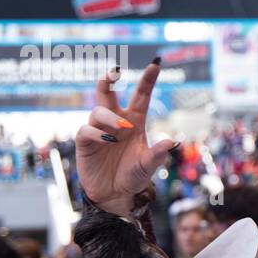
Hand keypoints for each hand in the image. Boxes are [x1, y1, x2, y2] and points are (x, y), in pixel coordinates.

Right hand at [75, 61, 176, 216]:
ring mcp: (99, 129)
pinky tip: (107, 140)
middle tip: (114, 71)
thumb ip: (157, 154)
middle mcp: (116, 121)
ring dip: (110, 116)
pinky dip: (97, 133)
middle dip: (109, 79)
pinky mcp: (85, 141)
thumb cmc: (133, 176)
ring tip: (123, 128)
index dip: (147, 80)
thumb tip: (171, 142)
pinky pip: (88, 130)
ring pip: (99, 110)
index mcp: (135, 121)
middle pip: (108, 92)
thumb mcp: (148, 166)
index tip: (155, 64)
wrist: (114, 194)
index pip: (141, 96)